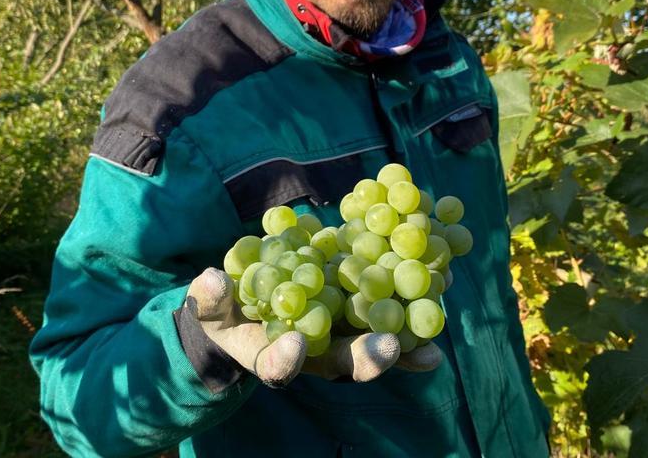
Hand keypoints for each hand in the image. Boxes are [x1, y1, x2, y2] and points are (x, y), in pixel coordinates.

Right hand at [184, 268, 441, 385]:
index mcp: (270, 355)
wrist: (248, 307)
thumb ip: (209, 298)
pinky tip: (438, 326)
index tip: (293, 345)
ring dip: (399, 345)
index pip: (277, 366)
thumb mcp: (208, 306)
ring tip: (426, 342)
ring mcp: (337, 340)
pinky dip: (413, 329)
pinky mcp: (355, 319)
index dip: (285, 359)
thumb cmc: (223, 311)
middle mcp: (311, 355)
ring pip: (369, 349)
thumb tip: (209, 281)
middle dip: (363, 358)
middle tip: (388, 346)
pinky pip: (388, 326)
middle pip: (338, 365)